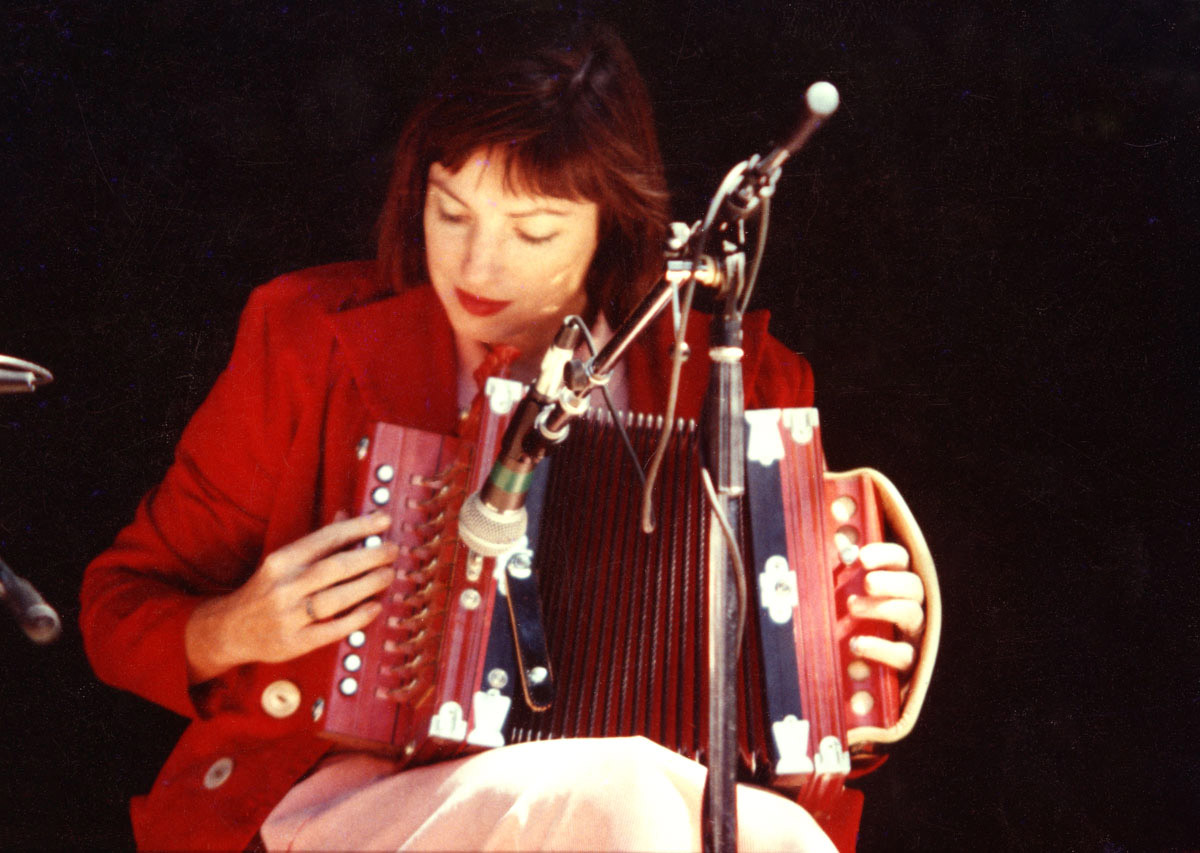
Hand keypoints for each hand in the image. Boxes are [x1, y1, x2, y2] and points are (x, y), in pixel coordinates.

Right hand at [185, 512, 397, 682]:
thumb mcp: (284, 561)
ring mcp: (290, 616)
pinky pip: (333, 629)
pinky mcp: (296, 642)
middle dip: (370, 556)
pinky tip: (374, 606)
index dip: (359, 528)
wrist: (230, 630)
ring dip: (368, 584)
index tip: (383, 521)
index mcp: (282, 560)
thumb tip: (349, 515)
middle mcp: (285, 586)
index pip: (326, 538)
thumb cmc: (265, 590)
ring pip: (337, 598)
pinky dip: (357, 617)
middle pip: (336, 567)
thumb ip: (318, 541)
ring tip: (388, 575)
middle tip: (392, 550)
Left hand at [846, 542, 924, 671]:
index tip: (861, 557)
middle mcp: (911, 604)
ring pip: (912, 614)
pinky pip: (903, 654)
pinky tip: (857, 644)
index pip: (901, 560)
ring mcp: (913, 633)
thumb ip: (844, 568)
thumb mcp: (845, 593)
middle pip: (913, 585)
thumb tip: (838, 538)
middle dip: (889, 581)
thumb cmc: (850, 620)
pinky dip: (880, 648)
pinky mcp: (909, 662)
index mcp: (896, 582)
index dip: (884, 555)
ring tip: (853, 607)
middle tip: (866, 582)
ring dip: (882, 608)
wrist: (859, 673)